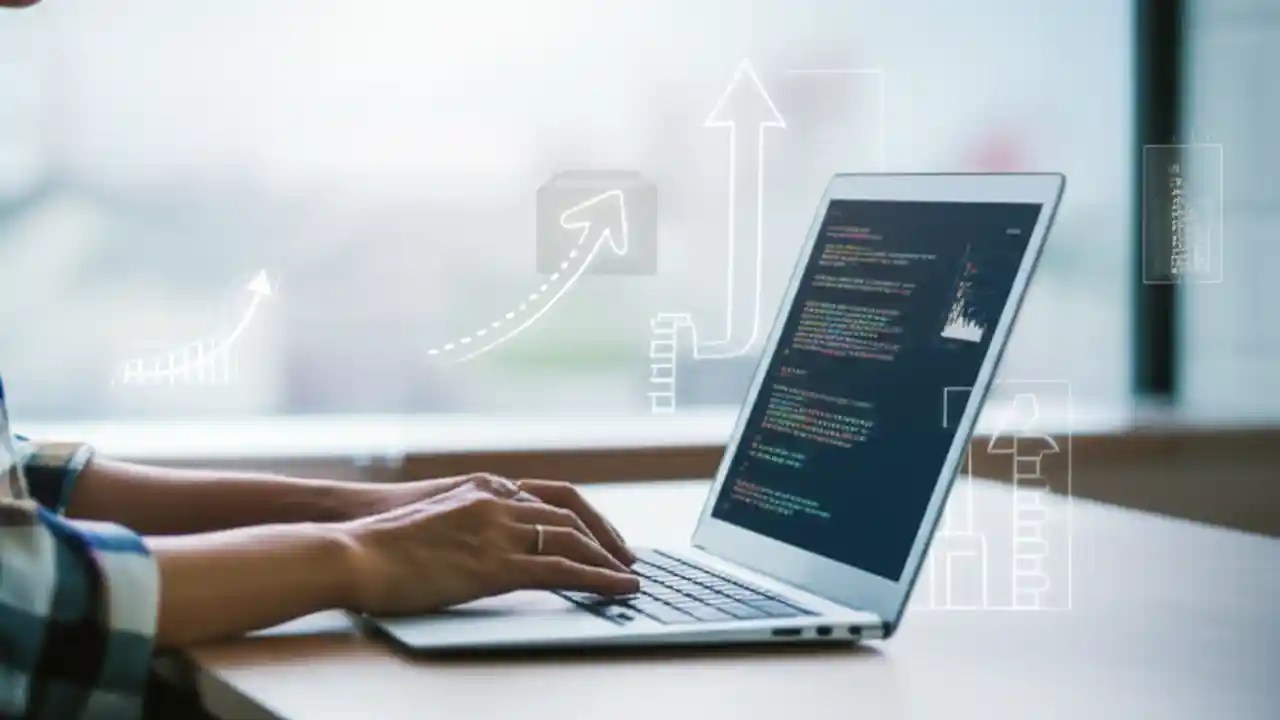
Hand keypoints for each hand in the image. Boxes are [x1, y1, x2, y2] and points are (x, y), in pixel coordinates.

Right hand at [338, 475, 638, 615]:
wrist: (353, 548)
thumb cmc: (380, 541)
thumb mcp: (434, 517)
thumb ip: (466, 521)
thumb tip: (479, 543)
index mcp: (486, 487)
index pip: (554, 495)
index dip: (586, 516)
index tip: (603, 534)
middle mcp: (499, 500)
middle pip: (572, 515)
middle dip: (605, 538)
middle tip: (627, 558)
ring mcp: (499, 530)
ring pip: (572, 540)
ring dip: (607, 560)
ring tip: (630, 577)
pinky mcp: (496, 564)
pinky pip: (562, 570)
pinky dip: (598, 579)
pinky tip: (618, 588)